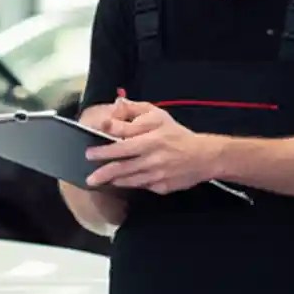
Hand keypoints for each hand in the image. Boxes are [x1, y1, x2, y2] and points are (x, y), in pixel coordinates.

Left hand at [85, 100, 220, 193]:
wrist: (204, 156)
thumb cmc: (177, 134)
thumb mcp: (157, 115)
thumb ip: (135, 110)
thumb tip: (116, 105)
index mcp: (149, 140)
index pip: (120, 145)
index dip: (104, 149)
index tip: (90, 152)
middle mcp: (151, 159)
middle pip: (121, 167)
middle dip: (102, 172)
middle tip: (89, 177)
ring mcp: (156, 175)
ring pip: (129, 180)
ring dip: (113, 180)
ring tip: (99, 180)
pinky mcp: (161, 187)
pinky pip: (142, 186)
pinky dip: (131, 184)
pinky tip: (121, 182)